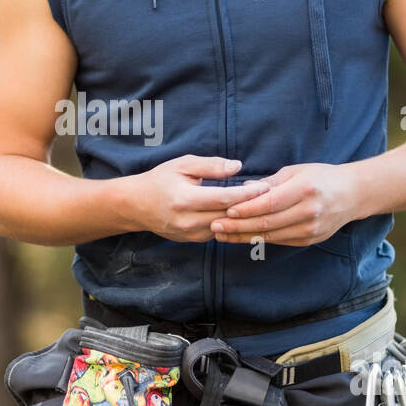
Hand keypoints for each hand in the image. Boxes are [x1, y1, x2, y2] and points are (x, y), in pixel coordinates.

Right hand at [124, 155, 270, 242]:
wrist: (136, 205)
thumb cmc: (160, 180)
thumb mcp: (183, 164)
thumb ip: (211, 166)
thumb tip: (238, 167)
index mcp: (185, 200)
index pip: (225, 198)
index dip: (248, 194)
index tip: (265, 186)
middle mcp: (188, 221)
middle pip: (228, 216)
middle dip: (250, 206)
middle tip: (268, 194)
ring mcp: (189, 234)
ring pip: (226, 227)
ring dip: (241, 216)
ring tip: (257, 203)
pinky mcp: (192, 241)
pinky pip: (218, 232)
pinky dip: (229, 222)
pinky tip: (238, 212)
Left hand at [209, 163, 356, 246]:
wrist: (352, 194)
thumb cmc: (321, 177)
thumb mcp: (296, 171)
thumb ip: (270, 183)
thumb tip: (243, 190)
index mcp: (305, 190)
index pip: (269, 203)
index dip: (246, 209)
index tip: (225, 211)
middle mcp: (309, 212)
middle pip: (267, 223)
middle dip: (238, 226)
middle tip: (215, 226)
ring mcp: (311, 229)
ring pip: (271, 236)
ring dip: (243, 237)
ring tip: (222, 234)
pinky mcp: (310, 239)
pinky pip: (279, 241)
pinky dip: (259, 240)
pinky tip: (242, 238)